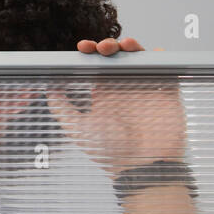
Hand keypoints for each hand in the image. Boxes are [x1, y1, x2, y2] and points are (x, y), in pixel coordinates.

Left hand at [48, 38, 185, 177]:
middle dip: (110, 45)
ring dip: (134, 48)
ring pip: (141, 59)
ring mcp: (146, 91)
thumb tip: (47, 89)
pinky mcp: (166, 94)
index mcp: (104, 95)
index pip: (96, 65)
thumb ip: (61, 110)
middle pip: (118, 57)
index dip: (90, 52)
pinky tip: (155, 53)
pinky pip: (167, 70)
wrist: (141, 168)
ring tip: (126, 46)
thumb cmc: (109, 152)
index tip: (82, 47)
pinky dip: (162, 59)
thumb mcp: (78, 129)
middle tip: (104, 48)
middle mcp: (124, 90)